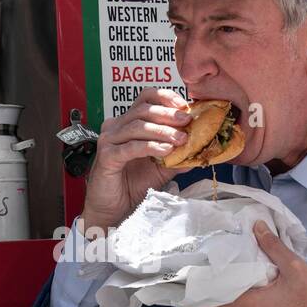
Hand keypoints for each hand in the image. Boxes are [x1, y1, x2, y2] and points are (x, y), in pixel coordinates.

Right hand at [81, 88, 191, 234]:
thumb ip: (177, 156)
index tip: (184, 106)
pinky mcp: (106, 157)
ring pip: (137, 127)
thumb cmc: (132, 185)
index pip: (145, 98)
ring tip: (180, 139)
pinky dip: (150, 147)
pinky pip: (130, 147)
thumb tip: (200, 148)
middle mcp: (116, 127)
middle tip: (187, 121)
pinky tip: (165, 150)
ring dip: (162, 131)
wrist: (113, 209)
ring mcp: (109, 141)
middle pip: (143, 110)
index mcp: (128, 123)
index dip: (165, 97)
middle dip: (168, 114)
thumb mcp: (161, 168)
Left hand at [189, 221, 306, 306]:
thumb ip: (274, 247)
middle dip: (192, 292)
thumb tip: (257, 227)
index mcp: (247, 306)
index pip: (207, 296)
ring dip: (205, 298)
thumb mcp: (296, 270)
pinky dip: (219, 303)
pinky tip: (224, 287)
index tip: (181, 268)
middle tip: (185, 271)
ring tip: (200, 276)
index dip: (192, 283)